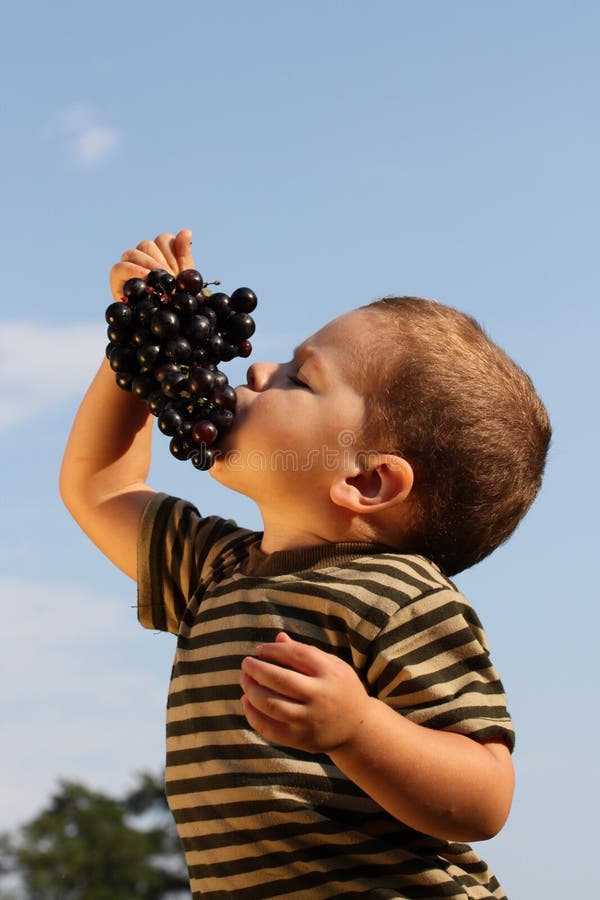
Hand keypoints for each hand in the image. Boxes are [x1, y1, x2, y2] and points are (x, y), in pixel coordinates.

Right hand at [109, 228, 195, 300]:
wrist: (166, 319)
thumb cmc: (175, 298)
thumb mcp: (184, 277)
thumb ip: (184, 254)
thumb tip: (187, 231)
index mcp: (160, 251)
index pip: (163, 239)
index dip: (172, 252)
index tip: (178, 271)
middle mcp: (142, 254)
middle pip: (147, 245)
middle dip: (160, 263)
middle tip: (169, 279)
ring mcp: (128, 264)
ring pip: (132, 253)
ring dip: (147, 267)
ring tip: (157, 282)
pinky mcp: (117, 277)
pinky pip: (118, 267)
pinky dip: (132, 271)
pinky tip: (145, 280)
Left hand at [240, 632, 370, 753]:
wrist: (358, 728)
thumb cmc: (339, 688)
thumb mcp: (331, 665)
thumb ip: (305, 652)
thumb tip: (278, 638)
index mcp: (330, 673)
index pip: (297, 655)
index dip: (274, 650)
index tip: (260, 650)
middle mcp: (321, 696)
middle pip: (281, 680)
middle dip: (257, 669)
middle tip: (246, 664)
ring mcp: (311, 720)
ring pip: (272, 705)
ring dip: (252, 691)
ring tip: (244, 681)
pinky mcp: (302, 740)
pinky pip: (270, 729)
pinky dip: (253, 715)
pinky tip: (246, 702)